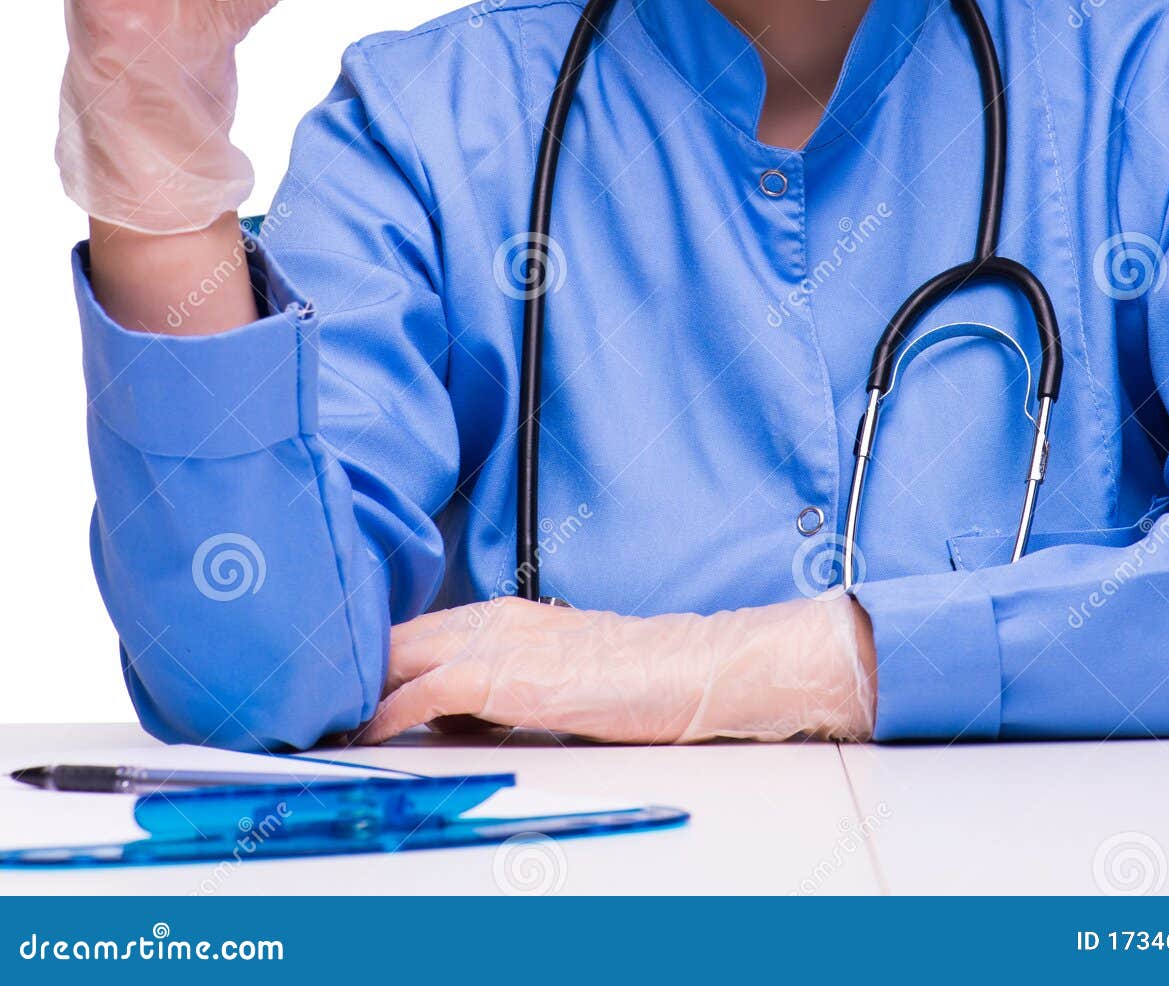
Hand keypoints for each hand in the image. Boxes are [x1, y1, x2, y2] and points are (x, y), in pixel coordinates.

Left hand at [356, 590, 876, 744]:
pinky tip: (363, 733)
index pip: (408, 631)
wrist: (688, 669)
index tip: (325, 688)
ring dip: (352, 690)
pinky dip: (386, 713)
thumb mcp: (550, 677)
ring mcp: (495, 641)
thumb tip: (442, 720)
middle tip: (298, 702)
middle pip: (389, 637)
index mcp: (498, 615)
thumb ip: (494, 690)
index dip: (361, 659)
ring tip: (311, 719)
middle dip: (341, 670)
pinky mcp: (505, 675)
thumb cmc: (633, 677)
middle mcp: (488, 618)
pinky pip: (424, 691)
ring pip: (395, 656)